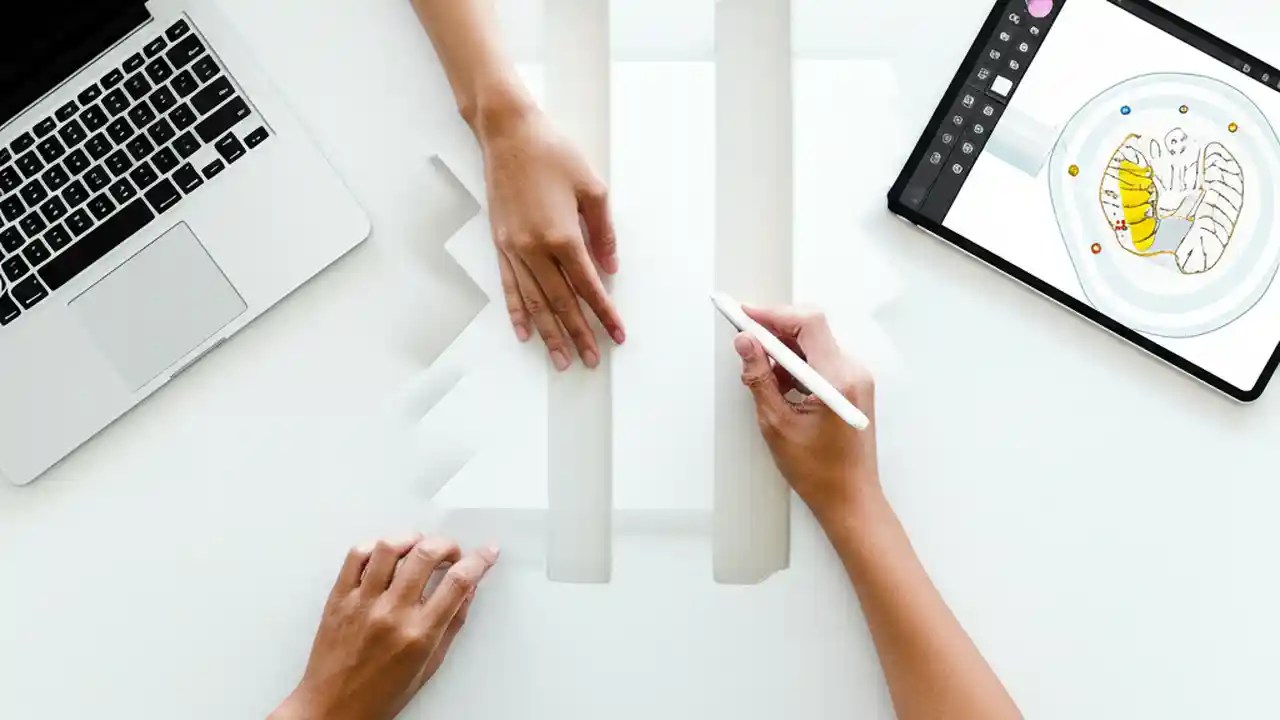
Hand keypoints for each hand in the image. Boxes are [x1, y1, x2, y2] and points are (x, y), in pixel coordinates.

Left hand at [270, 535, 498, 719]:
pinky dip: (375, 546)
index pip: (458, 583)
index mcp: (419, 635)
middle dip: (447, 545)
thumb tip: (467, 591)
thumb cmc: (380, 694)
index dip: (479, 561)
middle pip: (426, 555)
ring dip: (412, 539)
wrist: (333, 708)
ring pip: (390, 548)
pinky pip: (356, 556)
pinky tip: (386, 554)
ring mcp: (362, 603)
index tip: (487, 553)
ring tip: (418, 546)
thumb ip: (451, 624)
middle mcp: (391, 614)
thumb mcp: (428, 665)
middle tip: (451, 552)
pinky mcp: (339, 598)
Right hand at [477, 97, 625, 370]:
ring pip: (534, 302)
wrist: (508, 133)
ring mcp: (513, 248)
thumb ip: (603, 232)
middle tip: (591, 359)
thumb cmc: (552, 152)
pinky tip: (526, 333)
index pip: (588, 286)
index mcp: (562, 235)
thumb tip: (610, 267)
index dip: (604, 313)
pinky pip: (510, 286)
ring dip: (549, 334)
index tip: (617, 334)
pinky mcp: (499, 243)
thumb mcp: (592, 187)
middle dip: (579, 334)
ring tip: (561, 359)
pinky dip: (518, 312)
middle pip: (560, 302)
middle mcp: (535, 248)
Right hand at [734, 306, 879, 524]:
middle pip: (812, 330)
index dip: (773, 314)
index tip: (745, 314)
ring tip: (762, 375)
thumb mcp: (777, 423)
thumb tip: (746, 344)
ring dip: (785, 352)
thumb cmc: (819, 472)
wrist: (850, 499)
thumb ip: (759, 378)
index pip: (808, 324)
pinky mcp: (852, 387)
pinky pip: (821, 361)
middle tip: (745, 339)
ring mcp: (856, 379)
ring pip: (814, 345)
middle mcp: (853, 372)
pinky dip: (797, 366)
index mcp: (838, 380)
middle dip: (775, 330)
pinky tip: (780, 387)